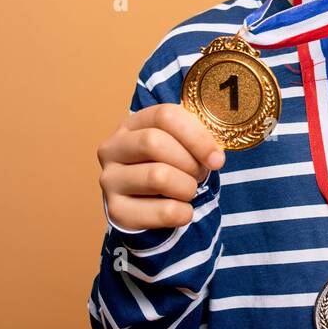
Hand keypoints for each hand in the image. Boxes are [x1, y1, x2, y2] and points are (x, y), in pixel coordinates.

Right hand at [97, 103, 224, 229]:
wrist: (148, 205)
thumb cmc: (170, 167)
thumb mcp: (180, 145)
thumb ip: (196, 140)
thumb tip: (214, 156)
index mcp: (131, 124)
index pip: (165, 115)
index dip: (197, 137)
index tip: (217, 158)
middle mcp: (112, 148)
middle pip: (153, 142)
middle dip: (189, 162)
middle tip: (199, 175)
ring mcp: (110, 180)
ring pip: (157, 176)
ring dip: (186, 187)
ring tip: (188, 191)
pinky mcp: (116, 211)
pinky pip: (162, 211)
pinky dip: (183, 213)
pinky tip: (182, 211)